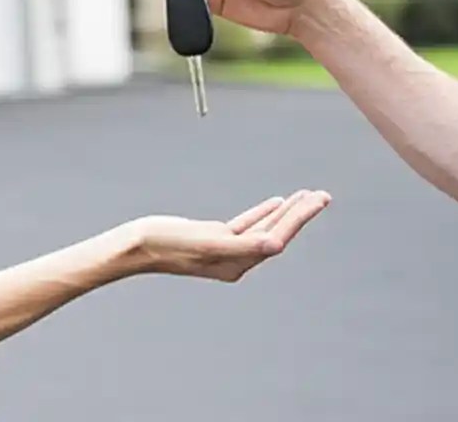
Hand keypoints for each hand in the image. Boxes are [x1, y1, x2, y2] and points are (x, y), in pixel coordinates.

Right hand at [130, 189, 330, 282]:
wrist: (135, 246)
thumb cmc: (166, 245)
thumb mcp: (207, 243)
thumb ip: (242, 244)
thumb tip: (274, 244)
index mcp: (238, 263)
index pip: (277, 238)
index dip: (299, 219)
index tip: (317, 200)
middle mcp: (236, 259)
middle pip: (276, 233)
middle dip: (300, 214)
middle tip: (322, 195)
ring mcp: (226, 248)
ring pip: (264, 227)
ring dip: (286, 212)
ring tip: (307, 196)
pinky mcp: (215, 237)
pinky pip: (247, 224)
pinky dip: (263, 212)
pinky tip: (276, 202)